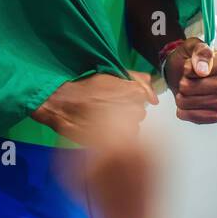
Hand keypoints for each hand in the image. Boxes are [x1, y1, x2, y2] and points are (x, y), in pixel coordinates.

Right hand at [31, 72, 158, 147]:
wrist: (64, 106)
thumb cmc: (85, 89)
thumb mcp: (110, 75)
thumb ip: (136, 78)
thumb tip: (152, 88)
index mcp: (134, 92)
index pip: (144, 97)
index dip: (130, 98)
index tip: (118, 98)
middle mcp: (135, 110)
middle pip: (139, 113)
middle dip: (127, 111)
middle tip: (108, 108)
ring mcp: (127, 128)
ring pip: (133, 128)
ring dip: (122, 125)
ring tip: (103, 120)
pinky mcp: (118, 142)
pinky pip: (124, 140)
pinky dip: (116, 137)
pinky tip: (103, 130)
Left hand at [163, 38, 216, 124]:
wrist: (179, 73)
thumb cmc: (189, 59)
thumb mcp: (192, 46)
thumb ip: (199, 52)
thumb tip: (203, 69)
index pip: (210, 70)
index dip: (193, 70)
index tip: (187, 68)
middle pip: (206, 88)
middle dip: (187, 84)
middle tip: (182, 81)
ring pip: (201, 104)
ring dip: (184, 98)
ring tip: (181, 92)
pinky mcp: (216, 115)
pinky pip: (201, 118)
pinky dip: (186, 113)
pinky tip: (182, 107)